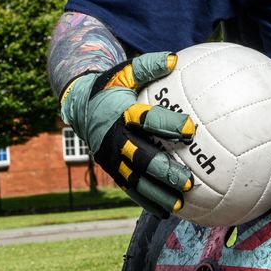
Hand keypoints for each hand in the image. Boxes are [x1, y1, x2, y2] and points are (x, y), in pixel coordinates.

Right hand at [60, 52, 196, 216]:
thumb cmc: (111, 87)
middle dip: (164, 171)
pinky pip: (129, 188)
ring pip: (135, 179)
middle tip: (188, 181)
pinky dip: (146, 201)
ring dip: (157, 193)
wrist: (80, 106)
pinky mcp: (111, 169)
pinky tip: (165, 212)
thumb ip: (148, 66)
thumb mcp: (124, 72)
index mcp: (120, 113)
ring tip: (179, 204)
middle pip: (141, 157)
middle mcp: (114, 139)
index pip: (146, 119)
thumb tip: (175, 58)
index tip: (191, 129)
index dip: (167, 124)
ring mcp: (111, 157)